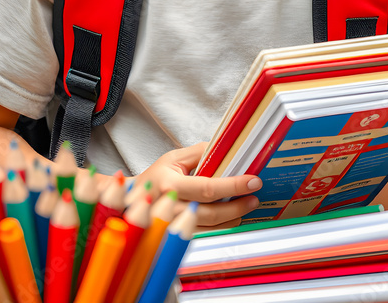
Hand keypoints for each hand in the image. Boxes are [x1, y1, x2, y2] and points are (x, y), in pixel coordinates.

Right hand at [135, 143, 261, 228]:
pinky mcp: (178, 236)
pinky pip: (205, 233)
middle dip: (237, 205)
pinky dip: (221, 225)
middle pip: (212, 213)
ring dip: (232, 217)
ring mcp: (174, 226)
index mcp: (171, 186)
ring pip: (210, 227)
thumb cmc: (155, 176)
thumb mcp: (173, 158)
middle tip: (254, 197)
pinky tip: (231, 215)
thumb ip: (200, 153)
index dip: (233, 186)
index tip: (253, 181)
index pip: (209, 188)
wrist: (132, 200)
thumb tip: (227, 151)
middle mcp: (172, 209)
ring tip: (246, 205)